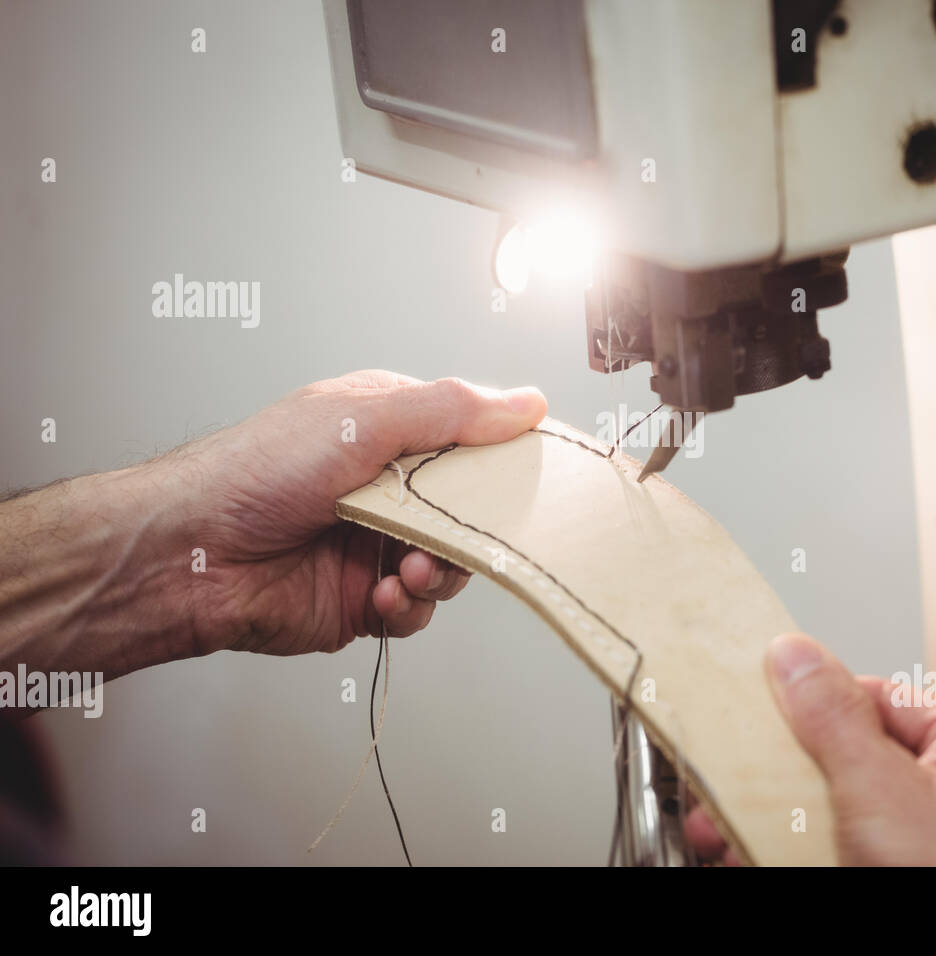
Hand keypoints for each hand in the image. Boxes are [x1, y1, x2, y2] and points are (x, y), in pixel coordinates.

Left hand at [170, 371, 546, 656]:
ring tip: (410, 569)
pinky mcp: (361, 599)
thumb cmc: (255, 472)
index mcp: (388, 430)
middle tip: (462, 533)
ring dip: (439, 571)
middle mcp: (385, 487)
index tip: (530, 480)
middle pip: (468, 511)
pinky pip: (416, 610)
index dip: (502, 461)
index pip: (471, 440)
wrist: (188, 555)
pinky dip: (408, 606)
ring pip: (450, 565)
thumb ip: (451, 412)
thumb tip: (527, 403)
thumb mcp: (362, 419)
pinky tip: (382, 593)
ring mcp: (374, 544)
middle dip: (471, 528)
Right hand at [685, 633, 935, 865]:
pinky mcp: (912, 876)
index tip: (752, 716)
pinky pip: (848, 854)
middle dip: (780, 779)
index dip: (808, 710)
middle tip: (726, 787)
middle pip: (851, 760)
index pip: (876, 699)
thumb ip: (833, 719)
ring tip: (724, 835)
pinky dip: (802, 855)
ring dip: (779, 822)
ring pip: (842, 814)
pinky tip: (754, 857)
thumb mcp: (879, 791)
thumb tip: (796, 655)